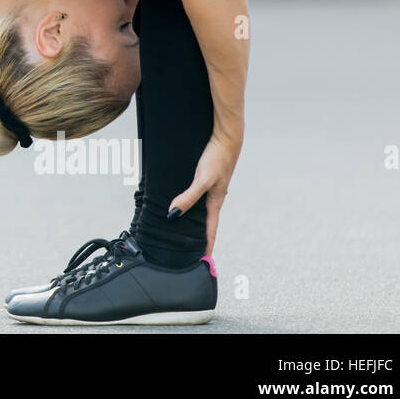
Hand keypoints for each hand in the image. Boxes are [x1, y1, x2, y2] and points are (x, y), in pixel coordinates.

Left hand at [168, 135, 240, 259]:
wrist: (226, 137)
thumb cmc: (217, 158)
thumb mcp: (202, 180)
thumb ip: (188, 197)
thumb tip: (173, 215)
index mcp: (215, 202)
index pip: (210, 230)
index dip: (206, 245)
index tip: (203, 261)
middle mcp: (212, 197)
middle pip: (203, 221)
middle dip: (197, 236)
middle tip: (188, 249)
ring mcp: (209, 187)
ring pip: (198, 208)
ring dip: (191, 219)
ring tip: (180, 230)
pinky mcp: (204, 177)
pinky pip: (194, 194)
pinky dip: (188, 202)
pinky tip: (178, 201)